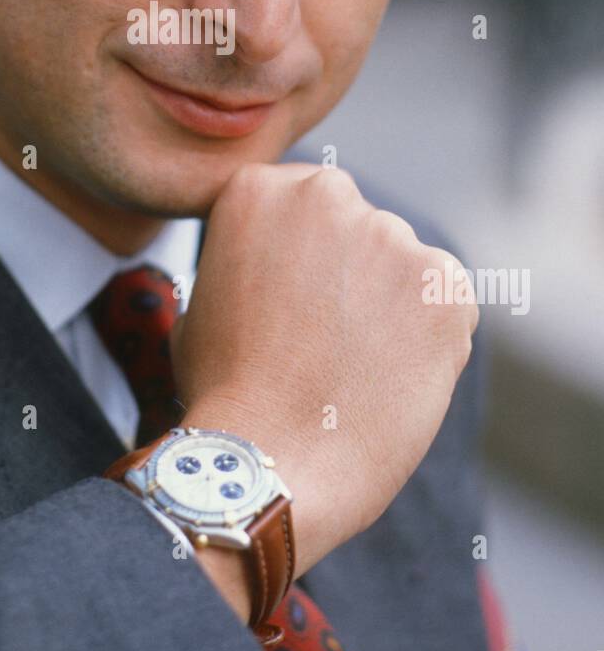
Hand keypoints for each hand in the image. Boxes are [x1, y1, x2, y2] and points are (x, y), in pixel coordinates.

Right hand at [174, 163, 477, 577]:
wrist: (271, 460)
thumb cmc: (224, 393)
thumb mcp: (203, 301)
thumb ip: (247, 261)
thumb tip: (273, 266)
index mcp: (261, 189)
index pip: (302, 203)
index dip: (303, 256)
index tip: (295, 299)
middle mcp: (328, 195)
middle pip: (355, 225)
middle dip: (350, 272)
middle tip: (329, 337)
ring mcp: (392, 236)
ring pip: (403, 264)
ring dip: (390, 305)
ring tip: (358, 370)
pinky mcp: (445, 285)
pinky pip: (446, 303)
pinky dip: (431, 337)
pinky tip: (393, 379)